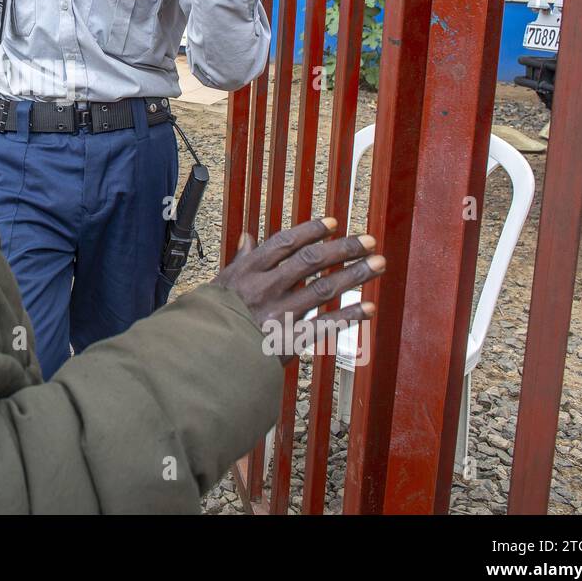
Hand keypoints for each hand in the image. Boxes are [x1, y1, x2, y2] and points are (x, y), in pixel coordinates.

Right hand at [214, 217, 384, 364]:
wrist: (203, 356)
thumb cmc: (210, 319)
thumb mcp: (220, 283)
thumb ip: (240, 259)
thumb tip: (247, 237)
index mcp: (249, 271)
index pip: (285, 243)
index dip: (311, 231)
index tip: (333, 223)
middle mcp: (267, 287)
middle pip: (311, 261)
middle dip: (343, 248)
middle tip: (368, 240)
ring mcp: (279, 313)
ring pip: (324, 288)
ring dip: (355, 275)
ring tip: (378, 264)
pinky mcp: (288, 339)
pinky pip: (324, 325)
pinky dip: (348, 316)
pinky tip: (368, 307)